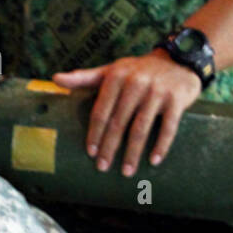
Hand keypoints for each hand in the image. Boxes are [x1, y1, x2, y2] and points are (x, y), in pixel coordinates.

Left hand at [52, 51, 200, 174]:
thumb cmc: (137, 70)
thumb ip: (84, 77)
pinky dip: (161, 145)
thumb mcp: (111, 70)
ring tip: (127, 172)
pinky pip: (168, 127)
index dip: (94, 133)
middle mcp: (136, 83)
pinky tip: (153, 161)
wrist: (178, 60)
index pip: (101, 111)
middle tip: (103, 167)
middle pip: (118, 122)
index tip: (90, 153)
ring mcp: (157, 91)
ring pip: (141, 128)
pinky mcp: (177, 99)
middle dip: (110, 148)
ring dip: (133, 153)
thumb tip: (55, 78)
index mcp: (116, 77)